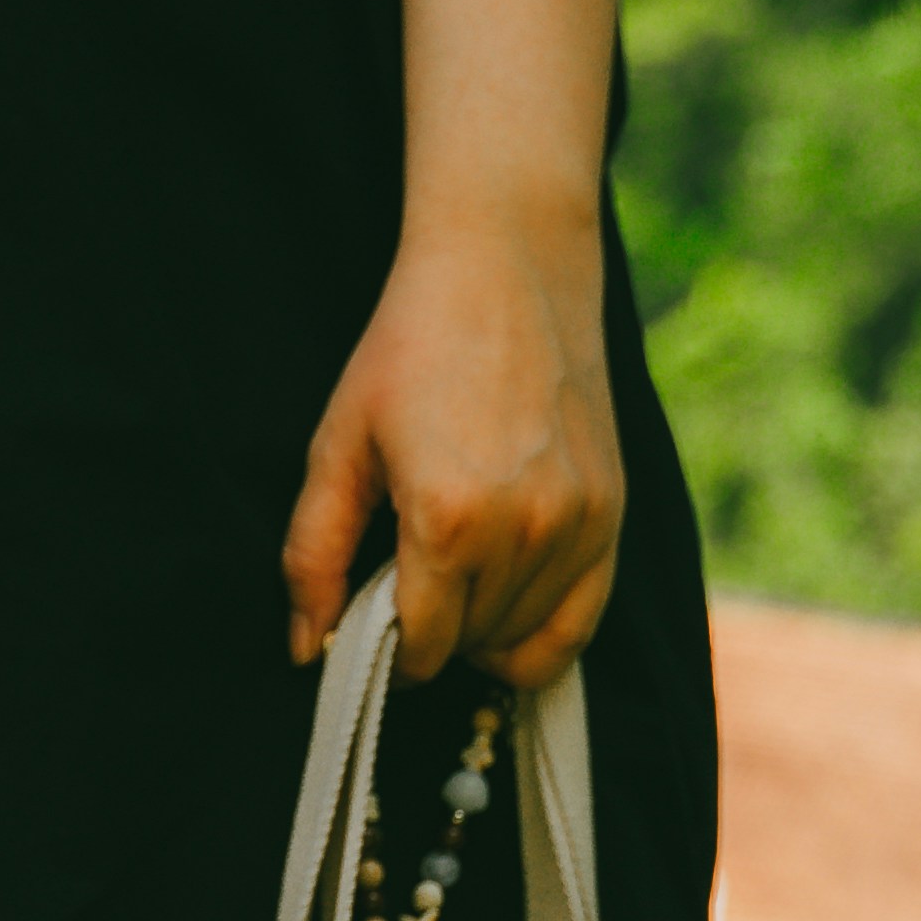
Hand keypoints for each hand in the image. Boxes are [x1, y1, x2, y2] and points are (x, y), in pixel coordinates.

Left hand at [279, 215, 622, 686]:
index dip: (389, 655)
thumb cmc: (412, 347)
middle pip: (471, 648)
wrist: (508, 264)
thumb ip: (313, 555)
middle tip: (409, 588)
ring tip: (454, 579)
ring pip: (525, 643)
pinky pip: (582, 622)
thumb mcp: (339, 445)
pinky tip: (506, 602)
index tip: (373, 630)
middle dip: (433, 639)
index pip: (422, 650)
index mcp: (449, 520)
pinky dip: (541, 632)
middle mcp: (525, 530)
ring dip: (483, 633)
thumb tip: (307, 650)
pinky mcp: (612, 512)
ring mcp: (578, 523)